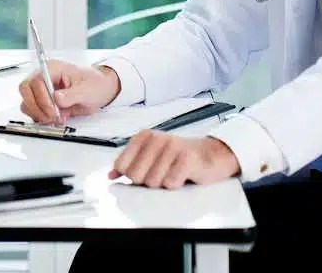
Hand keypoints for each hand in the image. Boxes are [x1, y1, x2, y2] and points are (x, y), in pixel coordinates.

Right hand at [18, 60, 120, 123]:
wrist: (100, 91)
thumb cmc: (94, 84)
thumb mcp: (87, 89)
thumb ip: (72, 94)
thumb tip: (57, 98)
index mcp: (52, 69)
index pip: (36, 81)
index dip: (42, 97)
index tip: (53, 110)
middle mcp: (44, 78)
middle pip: (26, 90)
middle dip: (36, 107)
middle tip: (52, 116)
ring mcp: (42, 91)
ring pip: (27, 103)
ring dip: (38, 114)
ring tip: (56, 118)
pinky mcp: (43, 103)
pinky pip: (33, 112)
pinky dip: (41, 119)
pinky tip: (55, 119)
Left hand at [108, 133, 238, 188]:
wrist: (211, 154)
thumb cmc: (179, 156)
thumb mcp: (151, 156)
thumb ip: (130, 164)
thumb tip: (111, 175)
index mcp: (144, 137)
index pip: (121, 165)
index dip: (130, 176)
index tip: (143, 172)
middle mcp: (157, 139)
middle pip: (135, 176)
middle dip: (147, 181)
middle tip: (161, 174)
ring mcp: (172, 147)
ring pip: (152, 181)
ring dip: (163, 184)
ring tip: (172, 173)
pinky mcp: (187, 158)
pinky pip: (171, 182)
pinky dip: (176, 184)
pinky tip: (182, 175)